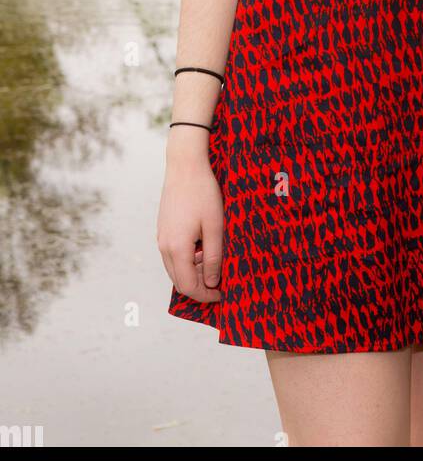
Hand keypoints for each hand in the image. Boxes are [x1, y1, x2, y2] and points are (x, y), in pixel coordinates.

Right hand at [157, 158, 223, 302]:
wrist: (184, 165)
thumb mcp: (215, 226)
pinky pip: (173, 255)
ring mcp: (160, 238)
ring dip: (194, 273)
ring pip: (175, 268)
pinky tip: (203, 248)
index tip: (223, 293)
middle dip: (200, 287)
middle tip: (221, 281)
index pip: (188, 287)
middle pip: (179, 281)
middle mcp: (164, 247)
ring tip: (215, 262)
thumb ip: (213, 257)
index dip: (206, 295)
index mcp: (177, 249)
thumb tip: (212, 282)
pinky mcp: (163, 230)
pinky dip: (187, 260)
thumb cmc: (203, 193)